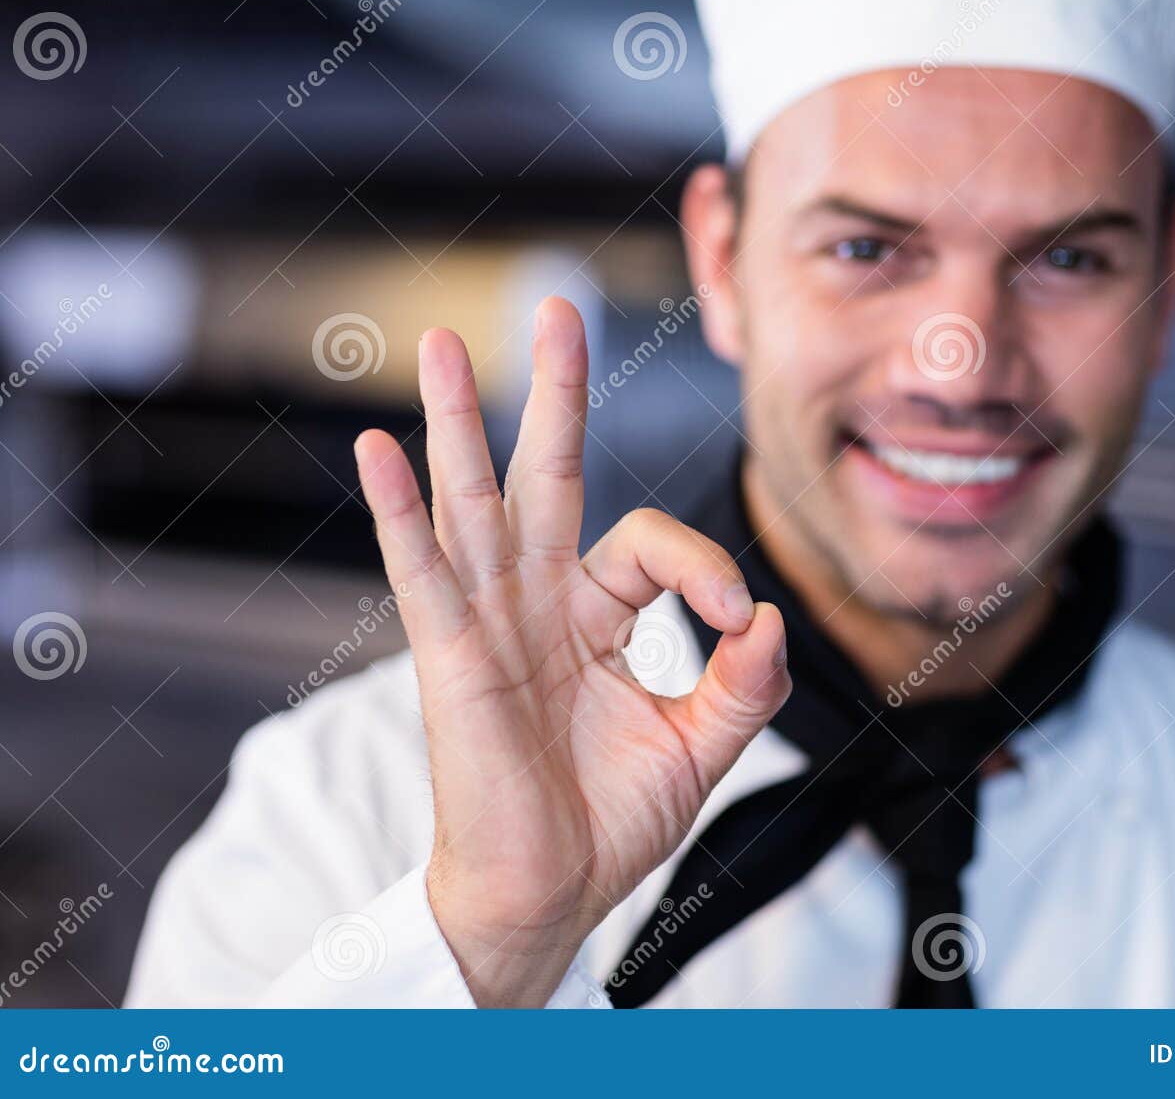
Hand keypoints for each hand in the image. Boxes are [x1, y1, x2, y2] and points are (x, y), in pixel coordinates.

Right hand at [353, 298, 789, 1006]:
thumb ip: (744, 684)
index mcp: (595, 613)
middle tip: (559, 312)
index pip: (652, 543)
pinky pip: (423, 573)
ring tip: (439, 343)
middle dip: (553, 394)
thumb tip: (765, 616)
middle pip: (543, 475)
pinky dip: (399, 510)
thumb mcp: (702, 746)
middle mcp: (537, 602)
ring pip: (473, 502)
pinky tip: (378, 447)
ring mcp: (489, 623)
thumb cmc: (610, 819)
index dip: (705, 568)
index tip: (737, 626)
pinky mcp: (451, 659)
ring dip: (455, 421)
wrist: (549, 894)